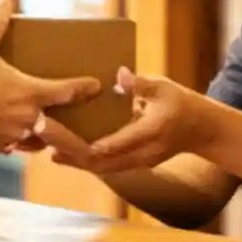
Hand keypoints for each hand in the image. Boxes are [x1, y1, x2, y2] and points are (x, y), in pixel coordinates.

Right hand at [0, 0, 102, 151]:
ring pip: (39, 141)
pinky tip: (14, 136)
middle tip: (88, 135)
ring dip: (46, 136)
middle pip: (62, 131)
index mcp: (29, 93)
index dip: (83, 88)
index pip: (66, 92)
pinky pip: (16, 147)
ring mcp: (13, 135)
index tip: (96, 86)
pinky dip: (19, 142)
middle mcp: (27, 118)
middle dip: (76, 134)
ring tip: (47, 131)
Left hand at [41, 67, 214, 173]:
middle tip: (40, 132)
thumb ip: (141, 84)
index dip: (86, 142)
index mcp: (152, 133)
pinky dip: (80, 160)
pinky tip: (58, 153)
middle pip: (100, 160)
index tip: (63, 133)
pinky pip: (103, 167)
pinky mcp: (131, 163)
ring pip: (99, 167)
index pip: (115, 144)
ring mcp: (137, 162)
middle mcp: (143, 154)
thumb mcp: (164, 88)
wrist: (201, 130)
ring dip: (71, 157)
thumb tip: (120, 74)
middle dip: (68, 149)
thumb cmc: (181, 103)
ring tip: (42, 144)